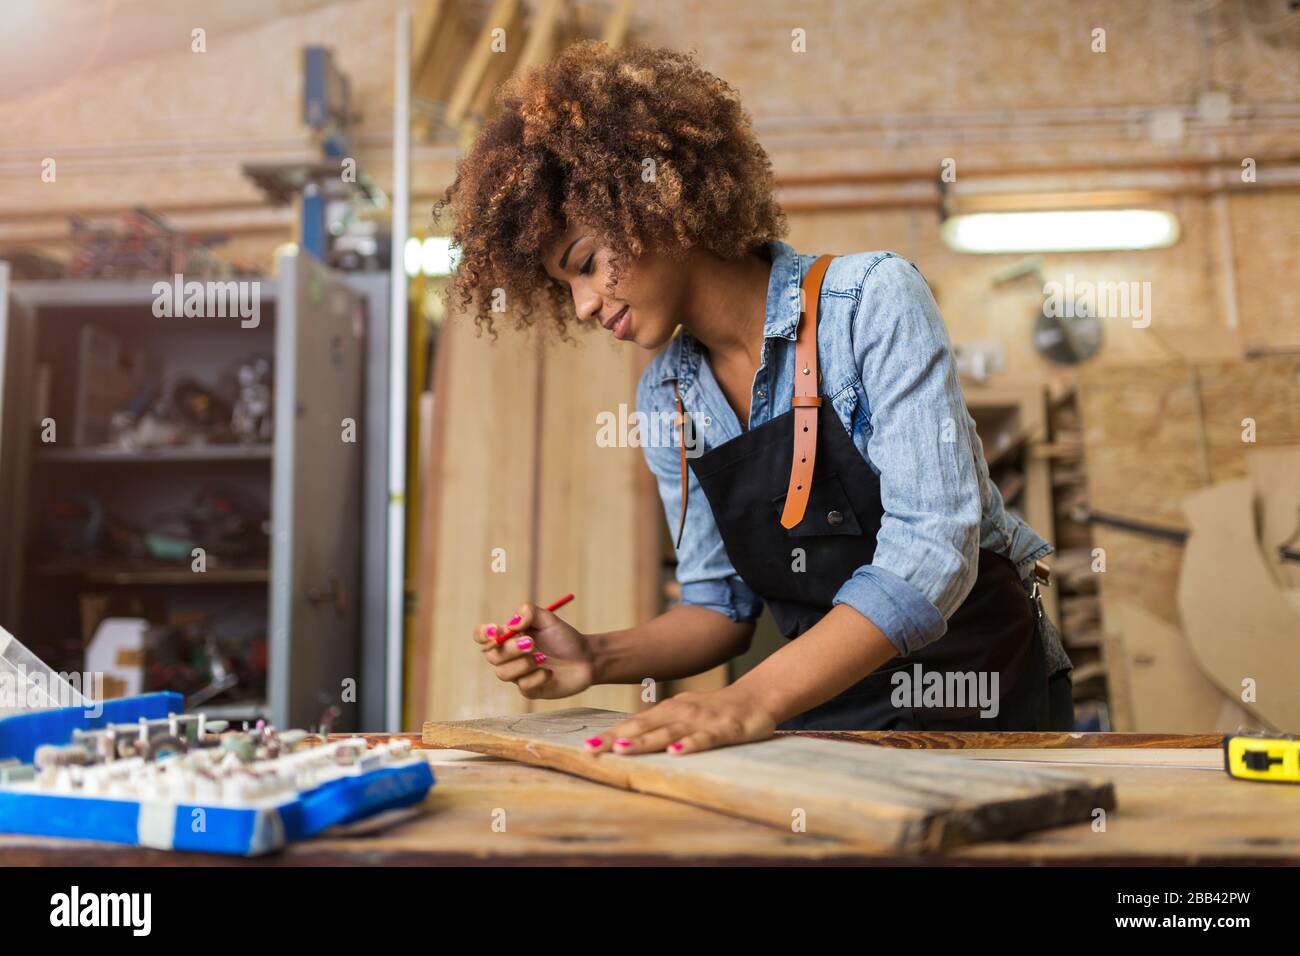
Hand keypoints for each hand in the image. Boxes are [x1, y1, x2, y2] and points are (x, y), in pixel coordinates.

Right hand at [474, 602, 594, 699]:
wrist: (587, 658)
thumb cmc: (565, 637)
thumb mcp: (549, 618)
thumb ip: (529, 612)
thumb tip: (512, 624)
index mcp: (509, 637)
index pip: (483, 636)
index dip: (484, 634)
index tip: (496, 631)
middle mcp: (509, 656)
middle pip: (491, 656)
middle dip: (510, 649)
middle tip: (531, 643)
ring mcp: (518, 674)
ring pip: (503, 674)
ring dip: (523, 664)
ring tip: (543, 657)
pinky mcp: (529, 690)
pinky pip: (523, 687)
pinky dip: (537, 677)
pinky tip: (550, 672)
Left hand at [584, 686, 776, 755]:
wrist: (756, 697)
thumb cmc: (715, 710)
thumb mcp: (682, 714)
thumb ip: (657, 725)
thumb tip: (626, 737)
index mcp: (667, 711)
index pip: (633, 724)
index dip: (610, 735)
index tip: (586, 747)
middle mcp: (679, 713)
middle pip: (643, 727)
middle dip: (616, 739)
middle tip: (591, 750)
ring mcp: (700, 721)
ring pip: (668, 733)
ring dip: (645, 741)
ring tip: (622, 749)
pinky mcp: (723, 730)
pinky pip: (704, 739)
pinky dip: (689, 745)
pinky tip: (676, 752)